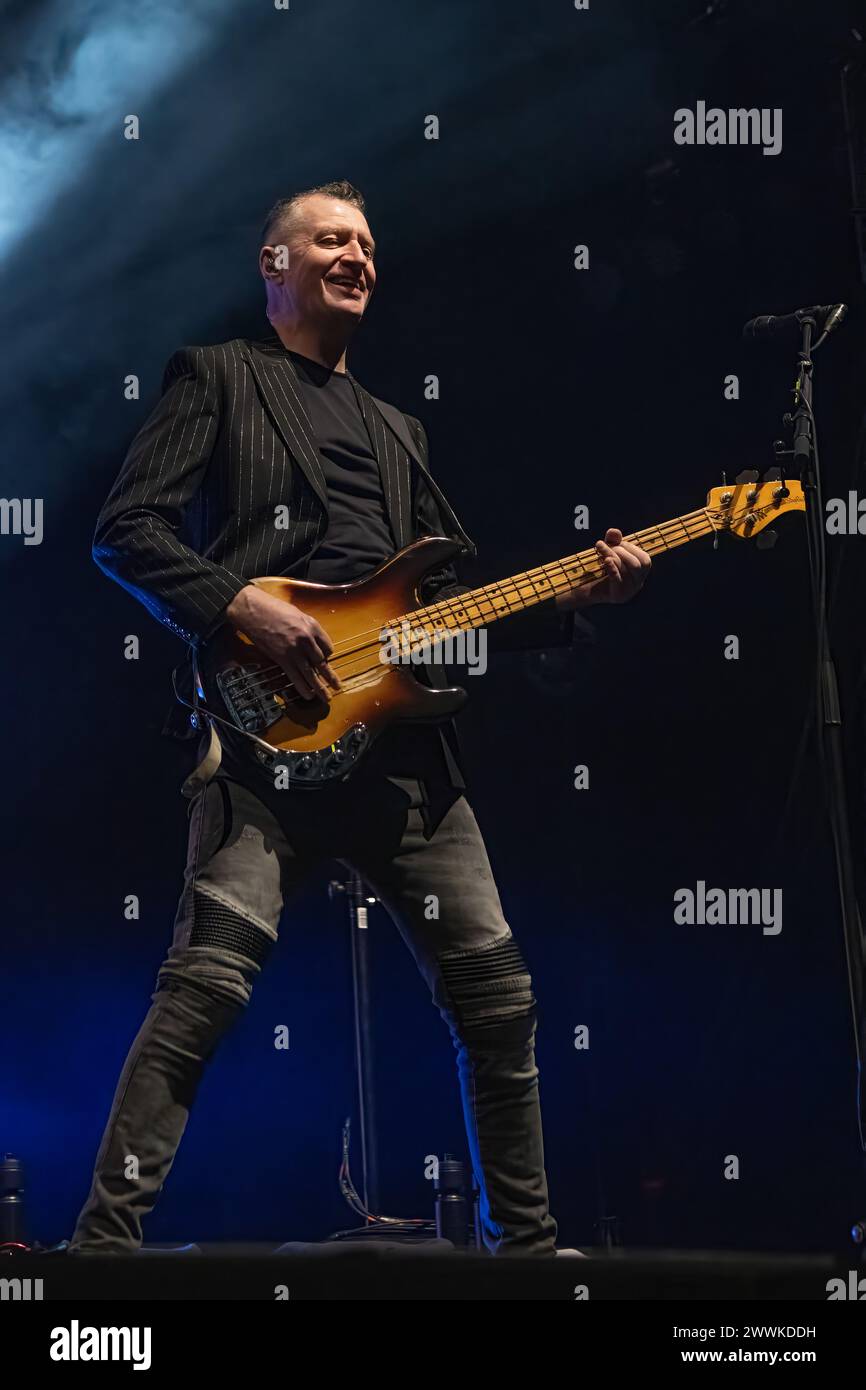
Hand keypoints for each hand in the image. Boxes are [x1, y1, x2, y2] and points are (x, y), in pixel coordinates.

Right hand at [225, 585, 341, 700]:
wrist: (254, 611)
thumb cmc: (274, 609)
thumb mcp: (298, 614)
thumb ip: (307, 628)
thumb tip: (313, 642)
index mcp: (313, 626)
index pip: (328, 647)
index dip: (326, 655)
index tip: (324, 660)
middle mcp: (307, 639)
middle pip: (322, 662)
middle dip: (329, 676)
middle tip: (337, 686)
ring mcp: (295, 650)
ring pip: (311, 673)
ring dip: (320, 688)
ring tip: (327, 697)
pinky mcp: (282, 658)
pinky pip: (296, 676)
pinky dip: (303, 688)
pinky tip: (308, 695)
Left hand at [557, 527, 651, 609]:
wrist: (587, 589)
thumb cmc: (601, 569)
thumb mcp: (609, 551)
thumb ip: (613, 540)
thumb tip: (613, 531)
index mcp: (641, 574)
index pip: (645, 560)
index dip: (631, 548)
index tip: (616, 543)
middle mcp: (638, 584)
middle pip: (636, 565)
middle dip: (621, 551)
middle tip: (605, 547)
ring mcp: (629, 592)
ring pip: (626, 570)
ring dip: (612, 555)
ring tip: (599, 548)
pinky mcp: (618, 596)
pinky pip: (617, 579)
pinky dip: (612, 568)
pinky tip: (606, 560)